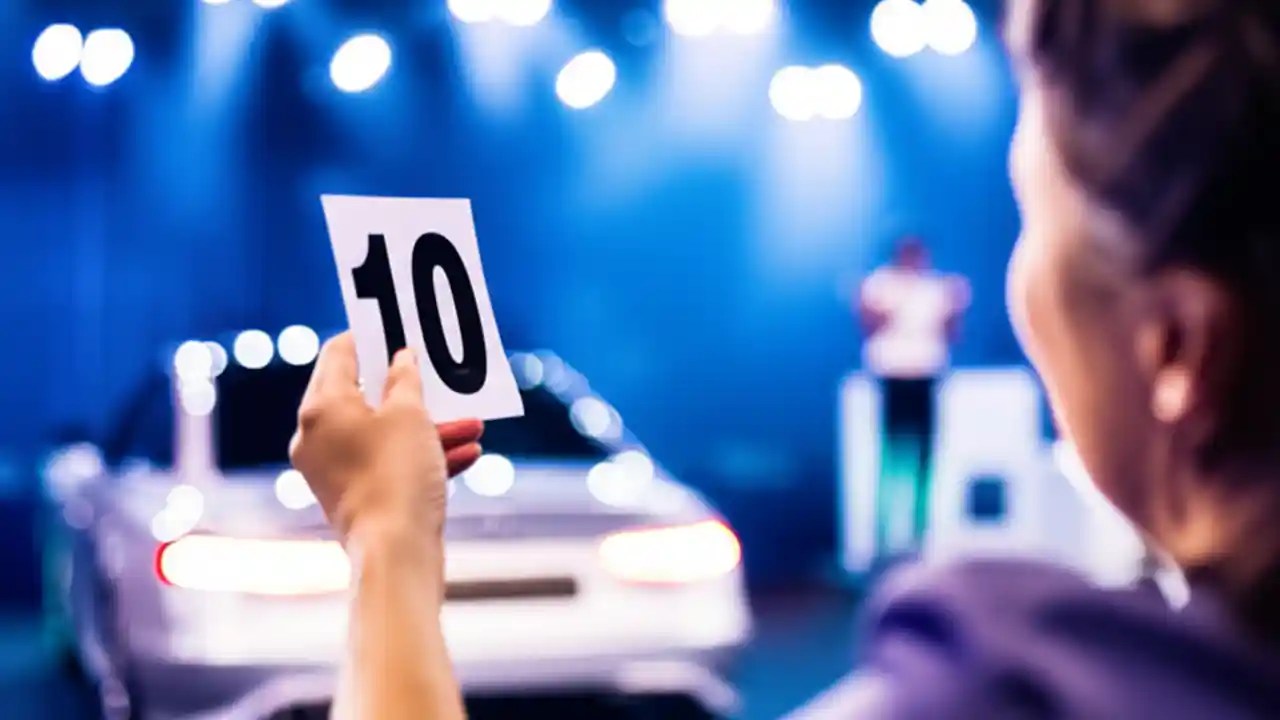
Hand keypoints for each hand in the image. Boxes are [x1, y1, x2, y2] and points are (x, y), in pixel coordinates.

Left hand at [289, 332, 483, 544]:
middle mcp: (318, 436)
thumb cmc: (397, 474)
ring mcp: (334, 470)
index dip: (370, 336)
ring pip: (384, 433)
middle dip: (412, 388)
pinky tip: (468, 454)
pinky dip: (423, 456)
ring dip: (429, 426)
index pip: (338, 353)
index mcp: (321, 408)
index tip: (399, 329)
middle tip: (439, 373)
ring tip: (473, 423)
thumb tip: (402, 358)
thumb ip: (406, 378)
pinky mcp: (356, 496)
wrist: (396, 552)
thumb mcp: (410, 414)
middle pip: (365, 396)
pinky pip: (389, 463)